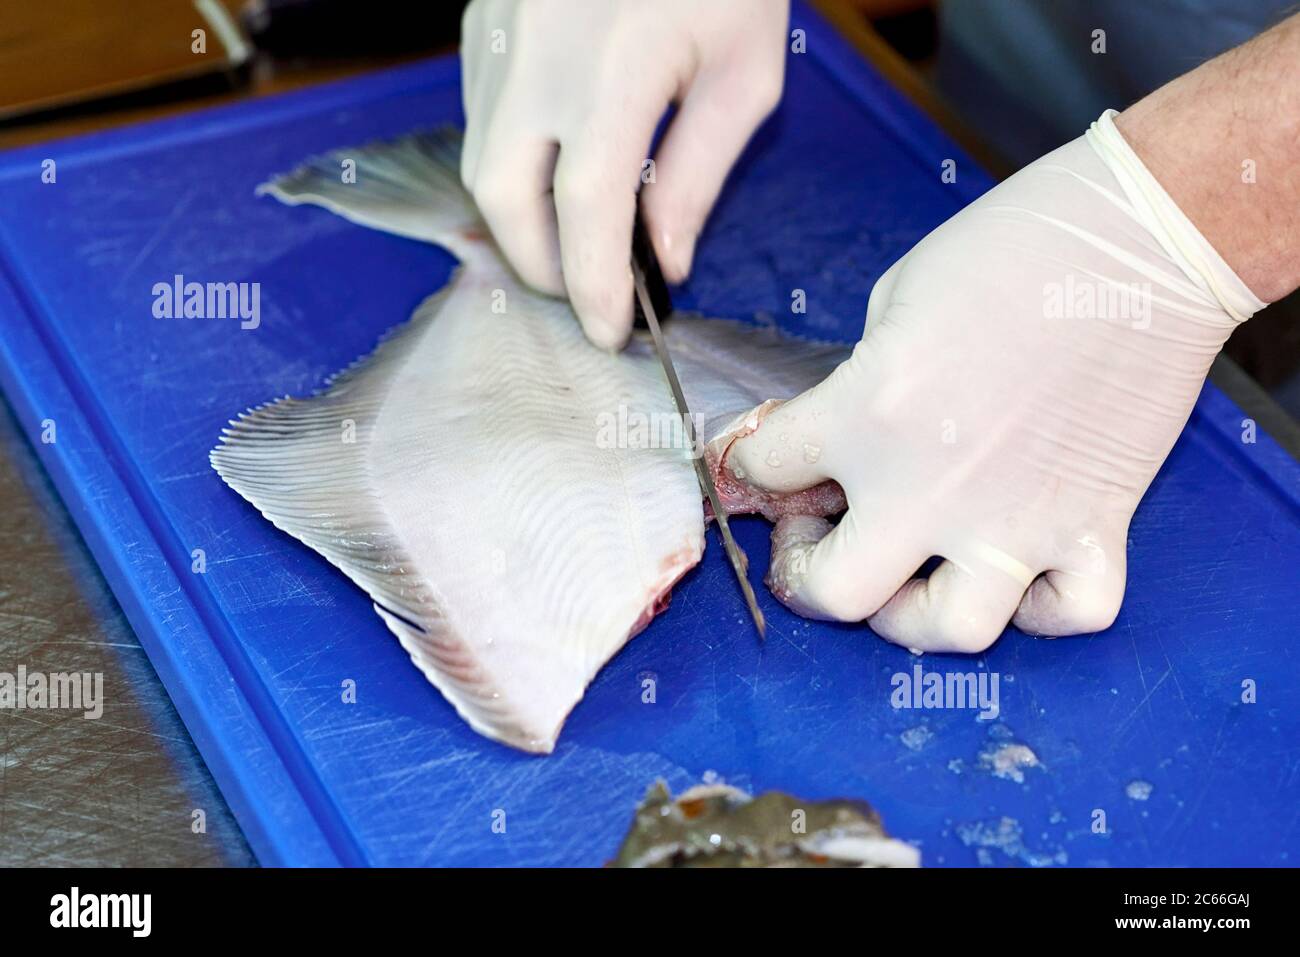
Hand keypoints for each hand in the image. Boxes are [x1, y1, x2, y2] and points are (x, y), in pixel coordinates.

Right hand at [459, 0, 789, 347]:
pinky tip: (559, 166)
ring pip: (481, 161)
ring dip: (523, 217)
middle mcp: (537, 55)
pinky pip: (480, 117)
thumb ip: (700, 175)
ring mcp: (496, 34)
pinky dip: (513, 161)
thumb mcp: (743, 72)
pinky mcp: (481, 22)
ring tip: (579, 236)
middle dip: (541, 265)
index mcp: (615, 69)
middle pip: (504, 199)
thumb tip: (661, 260)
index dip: (594, 287)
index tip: (611, 331)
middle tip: (588, 293)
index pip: (588, 212)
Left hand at [727, 112, 1266, 652]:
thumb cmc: (1014, 246)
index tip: (763, 459)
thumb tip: (850, 429)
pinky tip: (1020, 573)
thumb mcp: (895, 296)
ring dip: (911, 616)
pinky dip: (1041, 608)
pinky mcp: (1097, 527)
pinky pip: (1069, 614)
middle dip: (804, 576)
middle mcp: (931, 488)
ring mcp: (1017, 520)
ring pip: (950, 630)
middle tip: (810, 541)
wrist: (1141, 241)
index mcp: (869, 415)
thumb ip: (861, 382)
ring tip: (905, 575)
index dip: (752, 463)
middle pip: (838, 594)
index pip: (768, 469)